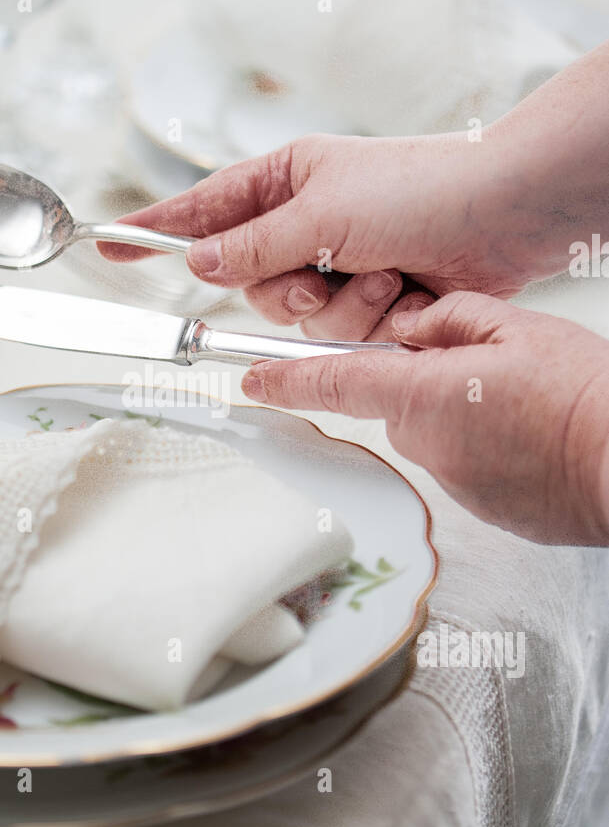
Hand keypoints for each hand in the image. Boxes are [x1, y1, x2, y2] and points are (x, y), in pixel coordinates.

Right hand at [99, 128, 550, 340]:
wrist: (502, 214)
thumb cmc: (418, 188)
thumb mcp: (322, 212)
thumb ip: (252, 246)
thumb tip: (198, 263)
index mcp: (285, 182)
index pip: (202, 209)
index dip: (155, 231)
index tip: (106, 244)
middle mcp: (305, 226)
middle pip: (251, 286)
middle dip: (288, 289)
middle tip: (326, 270)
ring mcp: (338, 265)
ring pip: (297, 319)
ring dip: (342, 306)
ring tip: (386, 274)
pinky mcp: (370, 301)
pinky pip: (341, 335)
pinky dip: (374, 321)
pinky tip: (407, 293)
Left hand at [241, 292, 608, 545]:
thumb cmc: (580, 398)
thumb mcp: (513, 327)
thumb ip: (447, 321)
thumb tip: (413, 330)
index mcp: (420, 394)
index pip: (331, 383)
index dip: (284, 379)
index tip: (250, 381)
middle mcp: (424, 443)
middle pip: (399, 399)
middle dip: (427, 378)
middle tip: (491, 363)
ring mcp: (452, 481)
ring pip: (435, 429)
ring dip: (463, 410)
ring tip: (523, 400)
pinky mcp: (480, 505)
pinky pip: (466, 461)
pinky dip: (487, 444)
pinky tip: (530, 433)